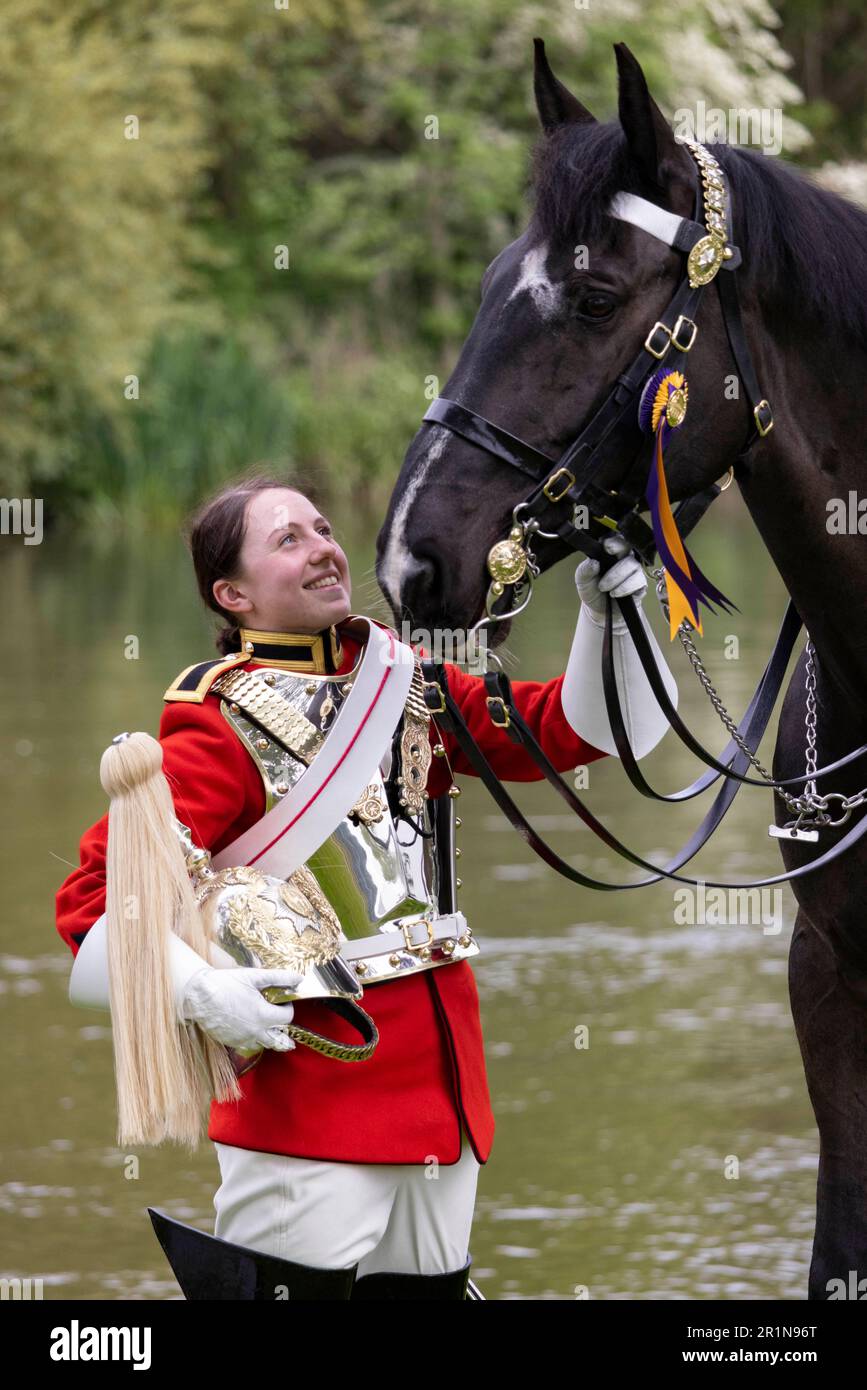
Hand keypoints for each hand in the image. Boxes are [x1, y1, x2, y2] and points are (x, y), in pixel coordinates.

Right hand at [181, 966, 304, 1052]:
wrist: (197, 996)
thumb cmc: (225, 984)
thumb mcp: (254, 976)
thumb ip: (279, 978)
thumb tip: (298, 979)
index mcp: (263, 1016)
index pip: (287, 1018)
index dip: (287, 1007)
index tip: (280, 1000)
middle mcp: (255, 1033)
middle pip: (280, 1041)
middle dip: (284, 1029)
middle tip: (279, 1016)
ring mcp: (242, 1040)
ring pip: (265, 1044)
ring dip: (270, 1035)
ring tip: (267, 1022)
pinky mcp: (231, 1042)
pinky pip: (249, 1045)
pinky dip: (254, 1038)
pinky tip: (249, 1025)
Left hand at [575, 535, 646, 620]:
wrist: (600, 611)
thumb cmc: (593, 590)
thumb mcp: (582, 580)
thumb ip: (584, 569)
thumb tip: (593, 562)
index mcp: (610, 553)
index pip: (616, 540)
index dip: (613, 541)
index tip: (606, 546)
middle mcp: (624, 559)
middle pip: (628, 547)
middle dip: (618, 552)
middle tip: (603, 562)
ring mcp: (634, 572)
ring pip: (633, 566)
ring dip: (616, 577)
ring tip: (604, 587)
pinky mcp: (640, 585)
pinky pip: (638, 582)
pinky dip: (625, 588)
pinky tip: (614, 593)